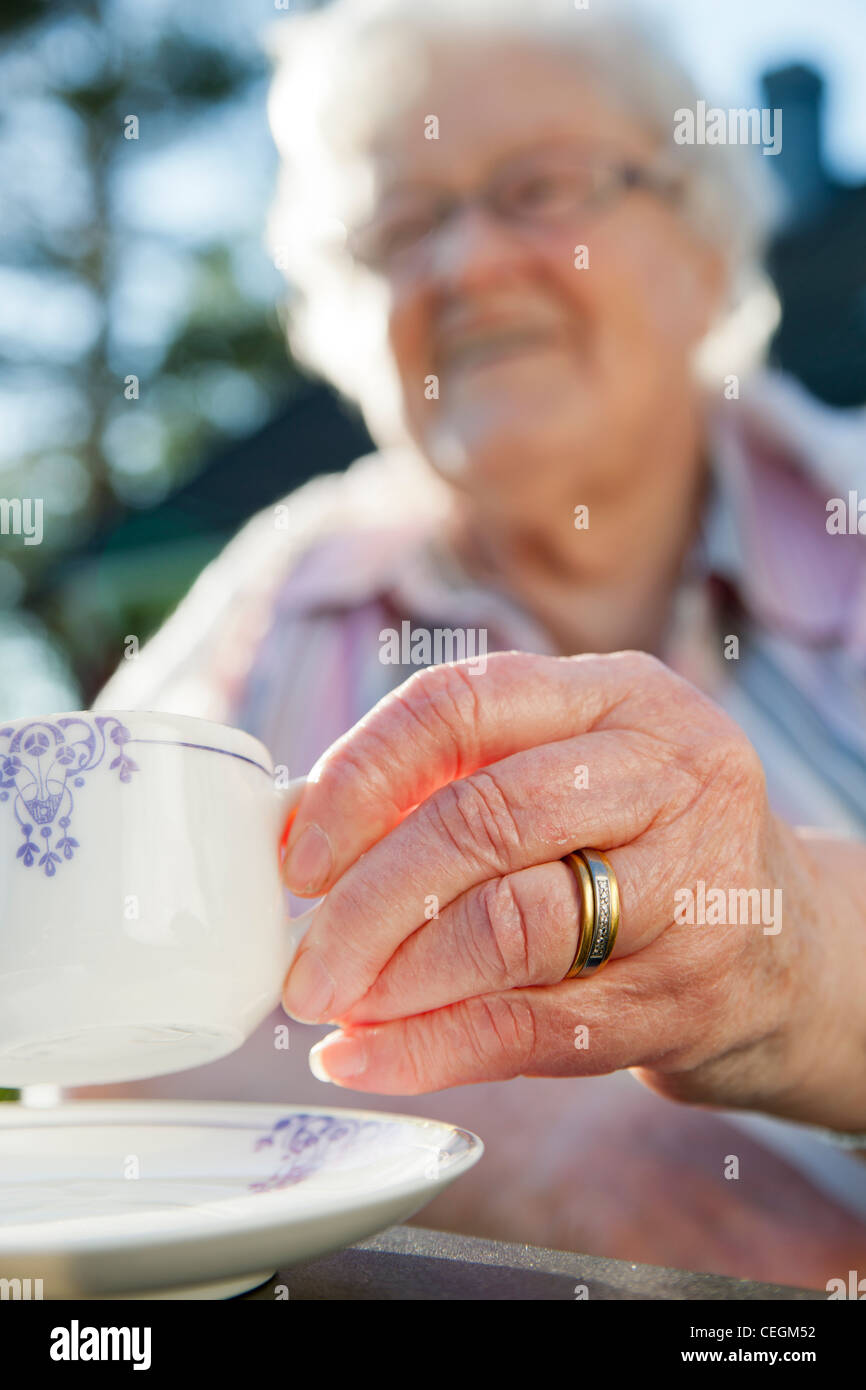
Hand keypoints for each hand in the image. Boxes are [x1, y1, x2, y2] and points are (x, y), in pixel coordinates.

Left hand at [280, 651, 841, 1117]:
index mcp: (620, 696)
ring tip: (332, 1005)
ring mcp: (692, 884)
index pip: (462, 704)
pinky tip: (366, 1058)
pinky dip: (429, 1049)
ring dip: (395, 979)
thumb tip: (297, 829)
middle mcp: (669, 773)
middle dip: (367, 900)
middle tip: (302, 960)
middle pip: (482, 820)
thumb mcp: (577, 774)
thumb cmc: (646, 846)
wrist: (787, 947)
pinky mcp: (689, 992)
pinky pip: (532, 1027)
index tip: (300, 853)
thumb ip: (458, 781)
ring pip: (509, 926)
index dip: (360, 775)